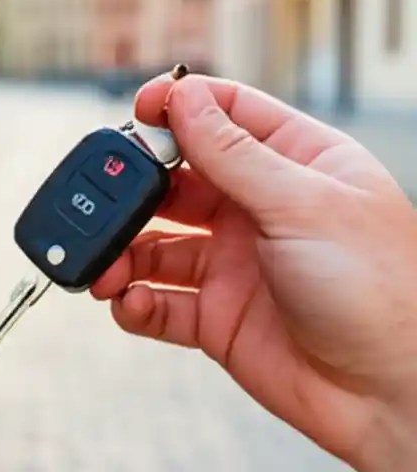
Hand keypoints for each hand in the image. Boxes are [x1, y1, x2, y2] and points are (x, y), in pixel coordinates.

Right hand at [90, 75, 416, 470]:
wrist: (395, 396)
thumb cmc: (384, 294)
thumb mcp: (303, 205)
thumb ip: (233, 153)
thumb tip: (182, 97)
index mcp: (297, 165)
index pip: (227, 114)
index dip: (179, 106)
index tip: (139, 109)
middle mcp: (261, 210)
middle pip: (176, 179)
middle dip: (135, 188)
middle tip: (106, 198)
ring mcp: (236, 264)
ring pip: (156, 244)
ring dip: (123, 252)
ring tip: (107, 268)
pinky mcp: (217, 318)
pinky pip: (158, 302)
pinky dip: (134, 302)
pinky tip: (132, 303)